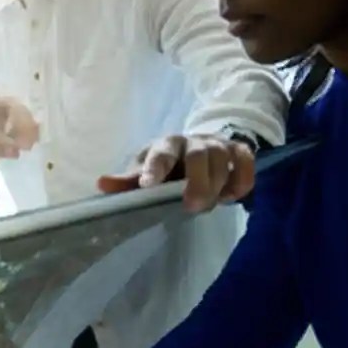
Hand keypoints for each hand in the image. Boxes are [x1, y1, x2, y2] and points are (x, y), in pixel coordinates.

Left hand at [96, 134, 255, 212]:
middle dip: (197, 182)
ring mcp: (217, 144)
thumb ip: (127, 181)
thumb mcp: (145, 170)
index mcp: (166, 145)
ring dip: (218, 184)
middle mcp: (193, 141)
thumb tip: (101, 184)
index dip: (154, 168)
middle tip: (192, 206)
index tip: (147, 185)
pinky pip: (246, 162)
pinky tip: (232, 197)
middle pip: (198, 156)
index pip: (160, 153)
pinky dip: (242, 180)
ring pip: (222, 158)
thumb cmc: (167, 166)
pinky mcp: (238, 151)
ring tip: (210, 204)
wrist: (198, 149)